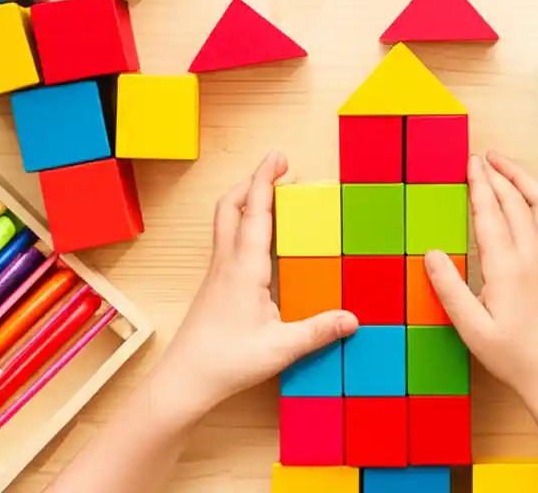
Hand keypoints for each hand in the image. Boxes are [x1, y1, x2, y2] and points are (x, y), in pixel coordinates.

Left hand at [153, 151, 358, 419]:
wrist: (183, 381)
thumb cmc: (226, 362)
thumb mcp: (280, 348)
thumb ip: (318, 331)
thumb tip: (353, 318)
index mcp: (244, 268)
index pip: (255, 212)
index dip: (265, 180)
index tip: (277, 156)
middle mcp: (227, 263)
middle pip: (230, 206)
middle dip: (253, 182)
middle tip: (279, 169)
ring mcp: (217, 273)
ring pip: (225, 222)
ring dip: (245, 201)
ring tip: (273, 197)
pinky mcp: (215, 286)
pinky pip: (228, 242)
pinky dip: (244, 225)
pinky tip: (262, 241)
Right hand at [424, 151, 537, 409]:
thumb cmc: (513, 355)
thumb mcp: (472, 328)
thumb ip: (450, 289)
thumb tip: (431, 253)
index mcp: (508, 266)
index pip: (491, 213)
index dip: (479, 185)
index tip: (470, 162)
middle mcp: (531, 254)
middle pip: (515, 201)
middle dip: (498, 174)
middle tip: (480, 156)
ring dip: (521, 179)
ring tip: (503, 164)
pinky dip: (535, 198)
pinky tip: (524, 198)